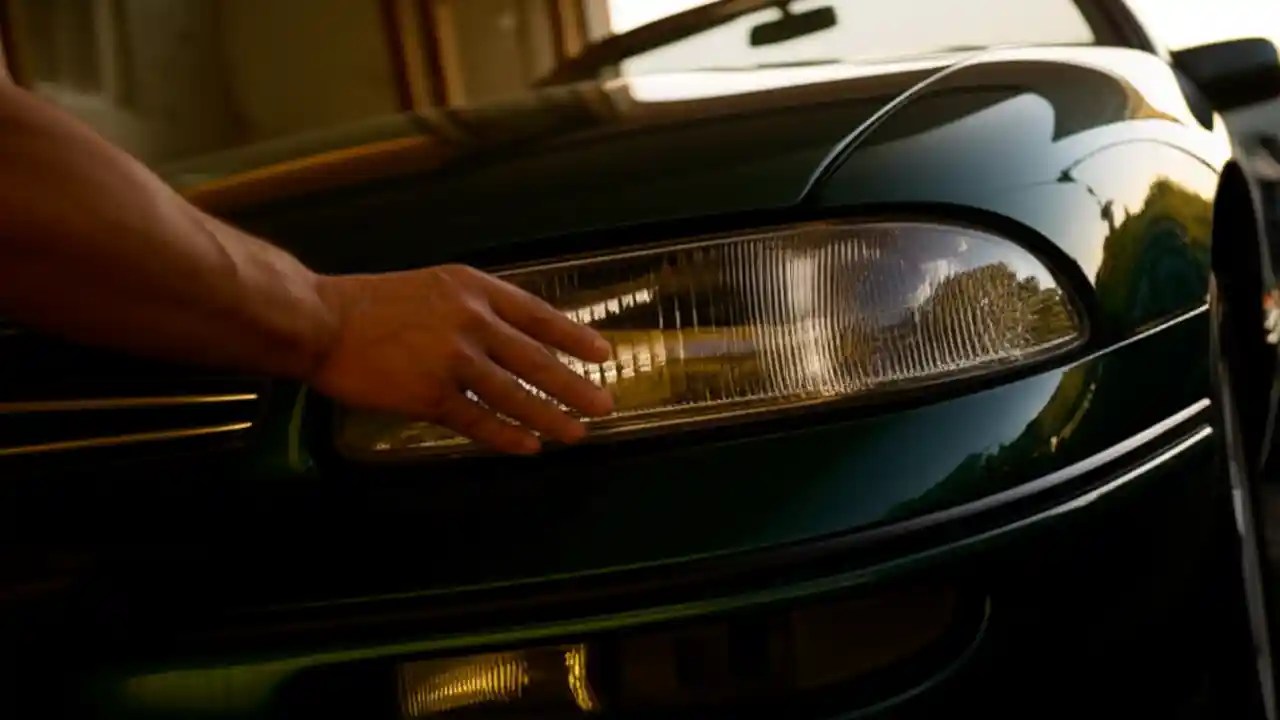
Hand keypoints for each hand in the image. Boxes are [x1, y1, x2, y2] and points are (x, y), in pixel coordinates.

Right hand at [311, 264, 613, 453]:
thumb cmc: (373, 302)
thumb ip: (475, 307)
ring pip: (514, 394)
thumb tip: (516, 336)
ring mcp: (452, 361)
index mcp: (473, 290)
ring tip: (576, 433)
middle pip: (536, 359)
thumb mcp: (434, 286)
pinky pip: (478, 420)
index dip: (574, 336)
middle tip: (605, 404)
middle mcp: (471, 323)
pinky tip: (528, 446)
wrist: (321, 321)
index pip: (538, 315)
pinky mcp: (430, 396)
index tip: (603, 354)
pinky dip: (507, 435)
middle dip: (575, 385)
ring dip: (550, 416)